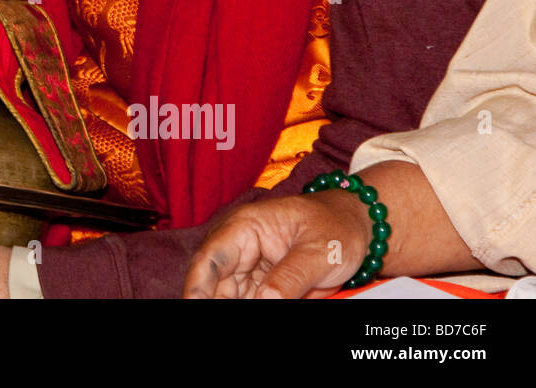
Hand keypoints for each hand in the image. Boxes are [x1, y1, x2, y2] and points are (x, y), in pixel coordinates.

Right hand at [183, 190, 372, 297]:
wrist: (356, 228)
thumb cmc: (335, 226)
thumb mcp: (318, 252)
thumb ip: (290, 278)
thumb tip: (265, 301)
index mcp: (245, 227)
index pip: (210, 258)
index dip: (196, 286)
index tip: (193, 305)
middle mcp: (239, 248)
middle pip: (213, 284)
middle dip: (214, 302)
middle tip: (220, 321)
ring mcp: (249, 269)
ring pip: (229, 297)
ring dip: (234, 305)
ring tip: (270, 300)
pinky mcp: (261, 286)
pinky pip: (248, 301)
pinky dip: (251, 307)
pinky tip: (273, 301)